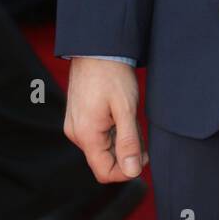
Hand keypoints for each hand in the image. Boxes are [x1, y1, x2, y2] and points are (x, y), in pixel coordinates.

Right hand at [63, 58, 147, 182]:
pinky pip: (96, 133)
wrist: (96, 47)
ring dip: (120, 139)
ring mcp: (75, 124)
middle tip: (139, 130)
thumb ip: (129, 142)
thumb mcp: (126, 108)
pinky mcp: (78, 116)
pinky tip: (121, 113)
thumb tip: (132, 171)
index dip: (126, 170)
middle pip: (104, 159)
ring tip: (130, 117)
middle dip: (126, 151)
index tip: (143, 156)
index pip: (104, 172)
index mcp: (86, 135)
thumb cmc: (111, 74)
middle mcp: (76, 133)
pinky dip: (112, 129)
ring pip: (102, 146)